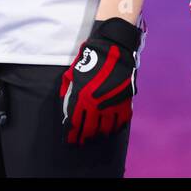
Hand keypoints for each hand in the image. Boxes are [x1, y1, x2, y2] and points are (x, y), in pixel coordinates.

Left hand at [60, 17, 142, 144]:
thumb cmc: (92, 57)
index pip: (74, 121)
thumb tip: (65, 105)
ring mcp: (111, 104)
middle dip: (83, 138)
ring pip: (105, 128)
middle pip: (88, 128)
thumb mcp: (73, 71)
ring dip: (99, 135)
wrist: (115, 48)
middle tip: (82, 142)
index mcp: (80, 95)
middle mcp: (95, 103)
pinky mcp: (125, 102)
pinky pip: (121, 121)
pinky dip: (116, 128)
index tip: (70, 140)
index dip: (71, 133)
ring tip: (96, 138)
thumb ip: (68, 90)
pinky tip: (112, 130)